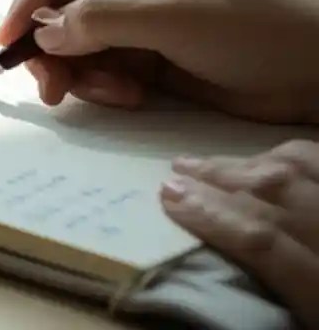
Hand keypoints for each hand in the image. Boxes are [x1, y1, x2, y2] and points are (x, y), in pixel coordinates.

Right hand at [0, 0, 318, 122]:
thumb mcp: (174, 18)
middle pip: (58, 7)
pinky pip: (97, 69)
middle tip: (52, 87)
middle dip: (51, 47)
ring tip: (114, 93)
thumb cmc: (253, 31)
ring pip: (73, 44)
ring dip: (80, 73)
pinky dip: (103, 86)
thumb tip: (41, 33)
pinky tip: (131, 96)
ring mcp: (135, 19)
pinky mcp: (144, 57)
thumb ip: (102, 20)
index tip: (10, 39)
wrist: (313, 77)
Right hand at [162, 141, 318, 325]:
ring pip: (312, 171)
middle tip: (176, 170)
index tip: (167, 197)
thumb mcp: (312, 326)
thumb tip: (222, 268)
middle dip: (222, 180)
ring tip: (213, 162)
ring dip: (256, 162)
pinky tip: (280, 158)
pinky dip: (306, 157)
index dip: (211, 217)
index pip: (265, 243)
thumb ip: (281, 298)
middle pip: (282, 197)